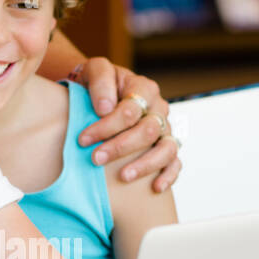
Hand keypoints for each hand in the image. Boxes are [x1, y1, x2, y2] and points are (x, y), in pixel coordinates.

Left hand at [72, 58, 179, 192]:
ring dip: (146, 165)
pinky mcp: (166, 146)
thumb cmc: (97, 83)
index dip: (107, 126)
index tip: (83, 139)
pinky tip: (155, 188)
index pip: (131, 110)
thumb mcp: (94, 70)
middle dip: (121, 147)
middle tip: (95, 159)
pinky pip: (175, 163)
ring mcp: (165, 129)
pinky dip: (169, 175)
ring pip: (167, 149)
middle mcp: (159, 108)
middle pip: (148, 131)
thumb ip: (101, 81)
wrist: (99, 93)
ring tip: (124, 177)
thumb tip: (105, 108)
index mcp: (144, 88)